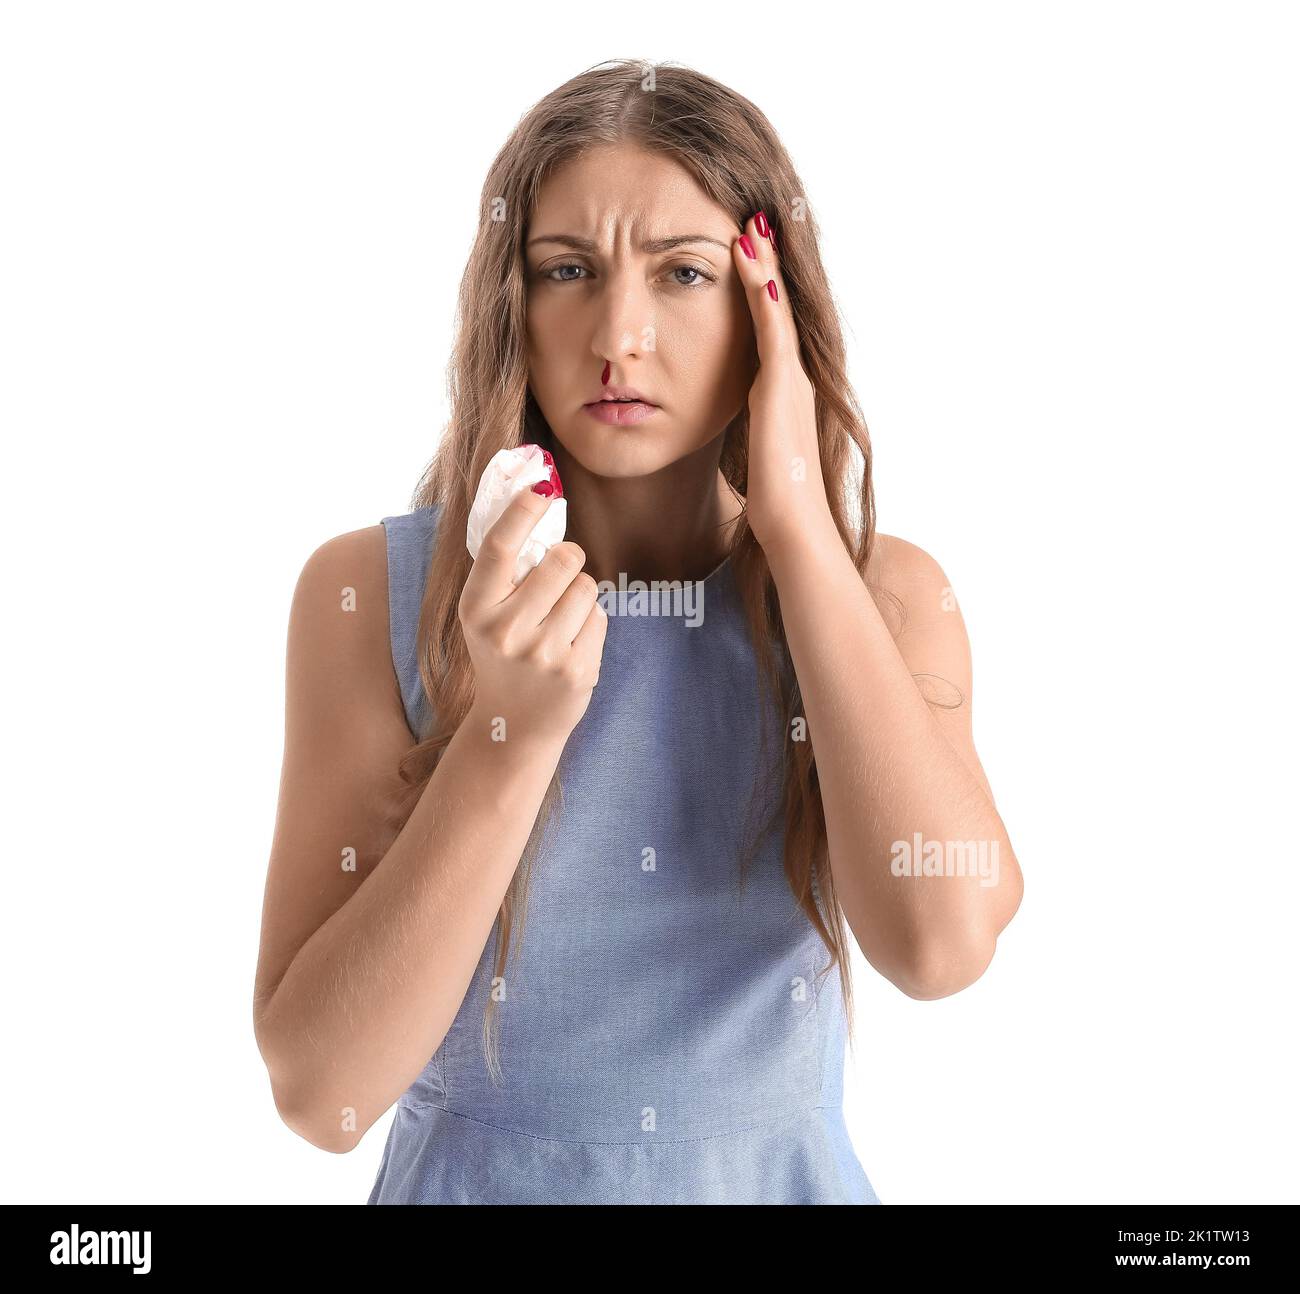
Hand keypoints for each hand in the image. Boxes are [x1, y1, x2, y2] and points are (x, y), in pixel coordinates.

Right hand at [458, 488, 607, 742]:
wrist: (513, 724)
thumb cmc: (503, 653)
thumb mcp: (487, 614)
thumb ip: (506, 569)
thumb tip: (537, 496)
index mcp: (476, 609)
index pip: (499, 548)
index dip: (521, 512)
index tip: (542, 487)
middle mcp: (506, 631)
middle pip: (562, 559)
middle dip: (569, 558)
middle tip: (559, 574)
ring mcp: (543, 654)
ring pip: (587, 586)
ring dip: (580, 594)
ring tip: (560, 621)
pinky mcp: (577, 670)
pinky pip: (600, 617)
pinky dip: (591, 624)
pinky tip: (571, 647)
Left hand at [731, 211, 833, 550]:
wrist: (794, 522)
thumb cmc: (775, 499)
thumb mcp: (756, 453)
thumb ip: (750, 431)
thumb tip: (738, 430)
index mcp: (783, 391)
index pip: (772, 327)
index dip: (764, 290)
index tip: (748, 253)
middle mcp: (792, 377)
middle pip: (780, 307)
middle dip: (769, 263)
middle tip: (756, 219)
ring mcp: (790, 378)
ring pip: (777, 308)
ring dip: (766, 264)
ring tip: (752, 224)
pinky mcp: (781, 386)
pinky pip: (771, 327)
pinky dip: (763, 292)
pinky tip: (750, 261)